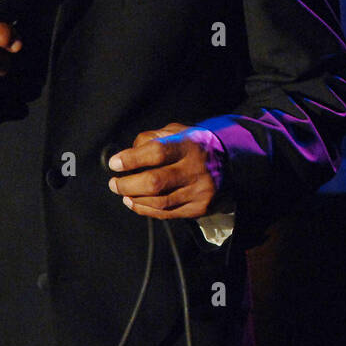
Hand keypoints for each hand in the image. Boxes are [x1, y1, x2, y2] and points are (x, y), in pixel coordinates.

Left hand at [108, 123, 225, 218]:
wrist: (231, 164)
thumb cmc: (194, 145)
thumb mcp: (178, 132)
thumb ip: (152, 138)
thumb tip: (127, 155)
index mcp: (190, 144)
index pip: (157, 151)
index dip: (132, 159)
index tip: (114, 163)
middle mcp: (196, 168)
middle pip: (155, 182)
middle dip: (127, 184)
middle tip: (114, 183)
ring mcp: (199, 191)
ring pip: (159, 201)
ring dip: (134, 199)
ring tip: (122, 193)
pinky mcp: (199, 208)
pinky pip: (166, 213)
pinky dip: (145, 209)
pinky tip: (134, 202)